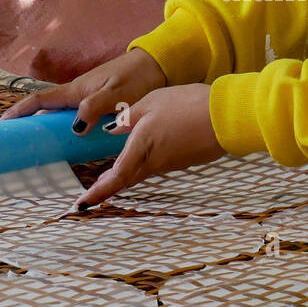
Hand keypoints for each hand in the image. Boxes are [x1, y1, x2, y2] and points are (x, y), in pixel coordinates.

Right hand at [0, 47, 166, 131]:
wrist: (157, 65)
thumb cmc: (138, 78)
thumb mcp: (117, 95)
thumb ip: (95, 107)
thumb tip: (74, 127)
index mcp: (77, 90)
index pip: (40, 100)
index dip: (20, 111)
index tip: (2, 124)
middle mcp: (78, 93)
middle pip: (45, 108)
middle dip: (27, 121)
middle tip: (13, 141)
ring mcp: (87, 97)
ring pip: (60, 114)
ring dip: (45, 127)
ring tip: (35, 147)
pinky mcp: (99, 102)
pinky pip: (75, 116)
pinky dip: (65, 127)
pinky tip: (67, 142)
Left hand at [74, 84, 224, 208]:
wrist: (226, 116)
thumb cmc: (188, 105)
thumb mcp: (153, 102)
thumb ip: (129, 117)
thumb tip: (110, 130)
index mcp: (142, 146)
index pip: (116, 176)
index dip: (98, 192)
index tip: (81, 204)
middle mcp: (155, 160)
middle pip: (127, 178)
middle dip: (108, 187)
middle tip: (91, 194)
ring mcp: (171, 162)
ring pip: (143, 171)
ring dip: (126, 174)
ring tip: (111, 175)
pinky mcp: (184, 159)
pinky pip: (159, 163)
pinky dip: (146, 163)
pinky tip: (146, 153)